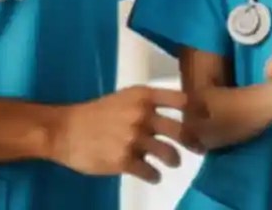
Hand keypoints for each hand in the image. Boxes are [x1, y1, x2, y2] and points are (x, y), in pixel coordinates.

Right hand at [49, 85, 206, 182]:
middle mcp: (142, 115)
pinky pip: (150, 171)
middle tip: (199, 148)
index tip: (207, 118)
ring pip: (169, 153)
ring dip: (174, 160)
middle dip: (194, 142)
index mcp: (142, 96)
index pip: (181, 100)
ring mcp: (133, 139)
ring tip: (173, 162)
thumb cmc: (95, 113)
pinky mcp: (124, 160)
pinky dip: (155, 175)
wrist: (64, 131)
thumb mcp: (124, 98)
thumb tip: (175, 111)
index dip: (198, 110)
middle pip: (181, 130)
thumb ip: (148, 103)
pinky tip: (154, 176)